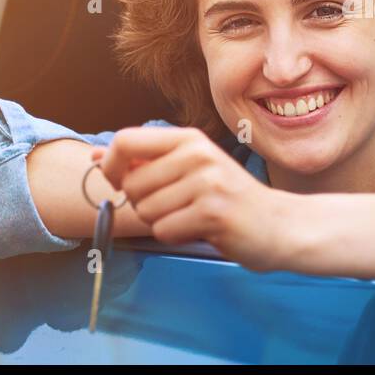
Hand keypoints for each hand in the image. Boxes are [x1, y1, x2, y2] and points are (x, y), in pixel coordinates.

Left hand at [90, 127, 296, 272]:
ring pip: (147, 210)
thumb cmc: (229, 198)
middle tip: (175, 205)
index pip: (126, 140)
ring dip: (162, 221)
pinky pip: (164, 230)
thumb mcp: (190, 169)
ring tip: (193, 216)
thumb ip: (144, 161)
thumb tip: (95, 156)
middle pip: (131, 183)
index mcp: (190, 139)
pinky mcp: (214, 212)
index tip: (121, 182)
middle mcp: (199, 154)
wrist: (279, 224)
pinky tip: (201, 229)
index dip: (111, 166)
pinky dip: (176, 236)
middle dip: (143, 203)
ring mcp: (208, 182)